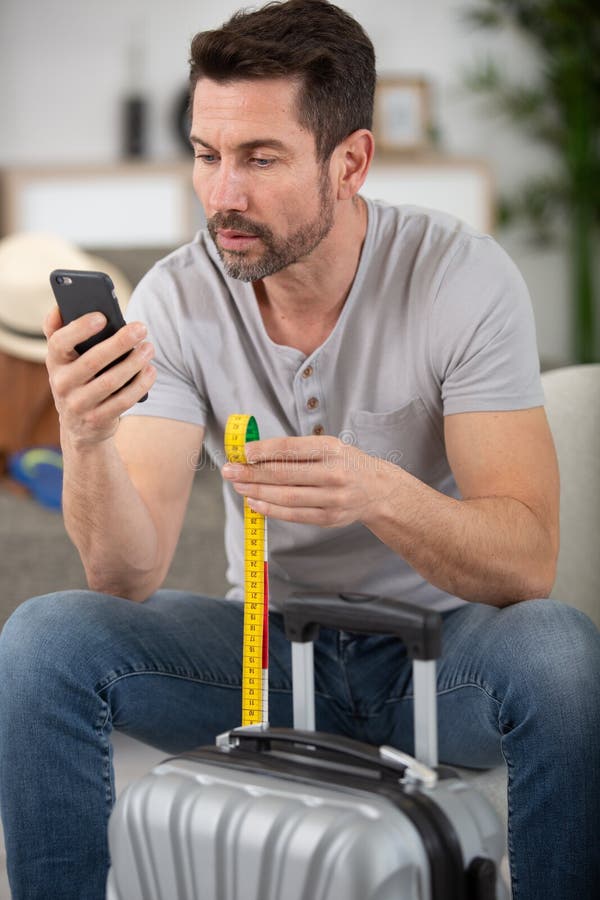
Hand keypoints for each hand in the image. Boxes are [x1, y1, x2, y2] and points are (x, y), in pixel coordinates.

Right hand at [44, 305, 155, 445]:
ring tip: (149, 348)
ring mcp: (78, 404)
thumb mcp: (64, 360)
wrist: (79, 427)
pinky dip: (140, 384)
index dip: (79, 329)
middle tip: (141, 328)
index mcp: (54, 362)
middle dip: (119, 343)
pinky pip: (123, 401)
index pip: (59, 342)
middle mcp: (62, 384)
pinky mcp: (97, 420)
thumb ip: (61, 333)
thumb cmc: (78, 380)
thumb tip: (60, 307)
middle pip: (92, 361)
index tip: (102, 316)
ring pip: (111, 381)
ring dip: (134, 363)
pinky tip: (150, 370)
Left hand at [221, 435, 395, 526]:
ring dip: (256, 491)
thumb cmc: (346, 464)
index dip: (263, 450)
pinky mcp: (329, 518)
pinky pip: (293, 514)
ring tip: (238, 485)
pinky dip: (270, 509)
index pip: (290, 448)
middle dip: (252, 472)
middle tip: (229, 470)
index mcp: (331, 449)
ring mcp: (332, 498)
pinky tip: (254, 502)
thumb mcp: (329, 447)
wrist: (378, 490)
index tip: (243, 452)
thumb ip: (297, 450)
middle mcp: (333, 473)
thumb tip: (255, 453)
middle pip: (284, 474)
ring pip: (286, 496)